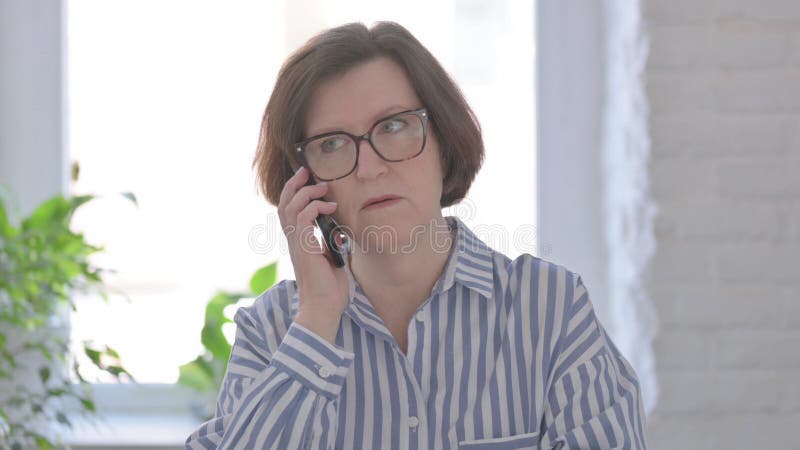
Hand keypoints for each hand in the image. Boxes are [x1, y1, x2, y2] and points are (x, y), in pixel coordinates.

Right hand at [277, 166, 349, 342]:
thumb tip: (339, 232)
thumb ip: (332, 244)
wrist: (324, 307)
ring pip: (290, 207)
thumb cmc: (329, 288)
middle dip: (294, 184)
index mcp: (298, 242)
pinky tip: (330, 207)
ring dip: (306, 193)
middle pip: (284, 204)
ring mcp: (296, 244)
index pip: (289, 211)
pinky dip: (314, 207)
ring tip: (322, 188)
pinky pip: (302, 218)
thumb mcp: (333, 259)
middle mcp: (293, 241)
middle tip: (306, 171)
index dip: (294, 193)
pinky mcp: (303, 247)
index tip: (308, 180)